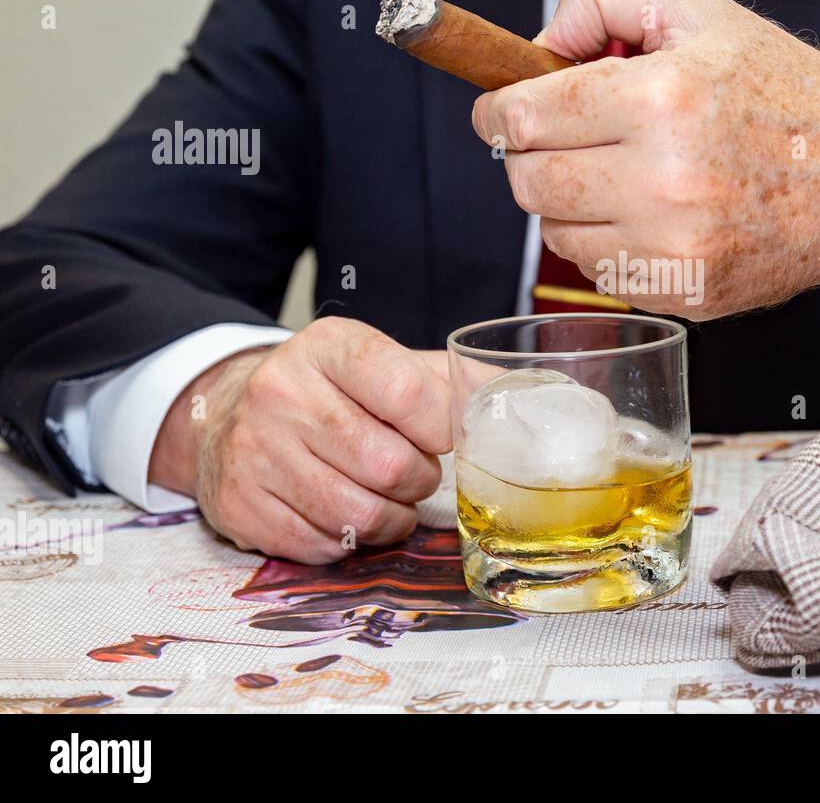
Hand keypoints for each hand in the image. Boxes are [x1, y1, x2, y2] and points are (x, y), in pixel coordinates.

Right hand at [148, 317, 452, 563]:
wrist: (230, 410)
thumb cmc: (330, 391)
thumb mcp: (381, 362)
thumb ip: (449, 377)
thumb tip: (517, 392)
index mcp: (329, 347)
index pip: (408, 394)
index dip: (440, 428)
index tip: (442, 437)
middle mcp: (282, 392)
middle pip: (389, 465)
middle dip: (420, 480)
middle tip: (417, 475)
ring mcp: (254, 450)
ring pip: (358, 513)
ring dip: (392, 518)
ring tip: (391, 499)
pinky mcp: (239, 503)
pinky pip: (323, 544)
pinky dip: (350, 541)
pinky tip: (348, 515)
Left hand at [471, 0, 819, 321]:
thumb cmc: (785, 93)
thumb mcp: (701, 12)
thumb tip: (539, 42)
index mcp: (663, 100)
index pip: (525, 117)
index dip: (496, 112)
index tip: (497, 111)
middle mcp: (664, 181)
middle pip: (529, 181)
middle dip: (526, 155)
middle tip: (554, 139)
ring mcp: (675, 248)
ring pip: (556, 234)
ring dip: (565, 203)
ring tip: (608, 174)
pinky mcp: (684, 292)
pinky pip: (599, 274)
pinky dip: (603, 244)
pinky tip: (640, 214)